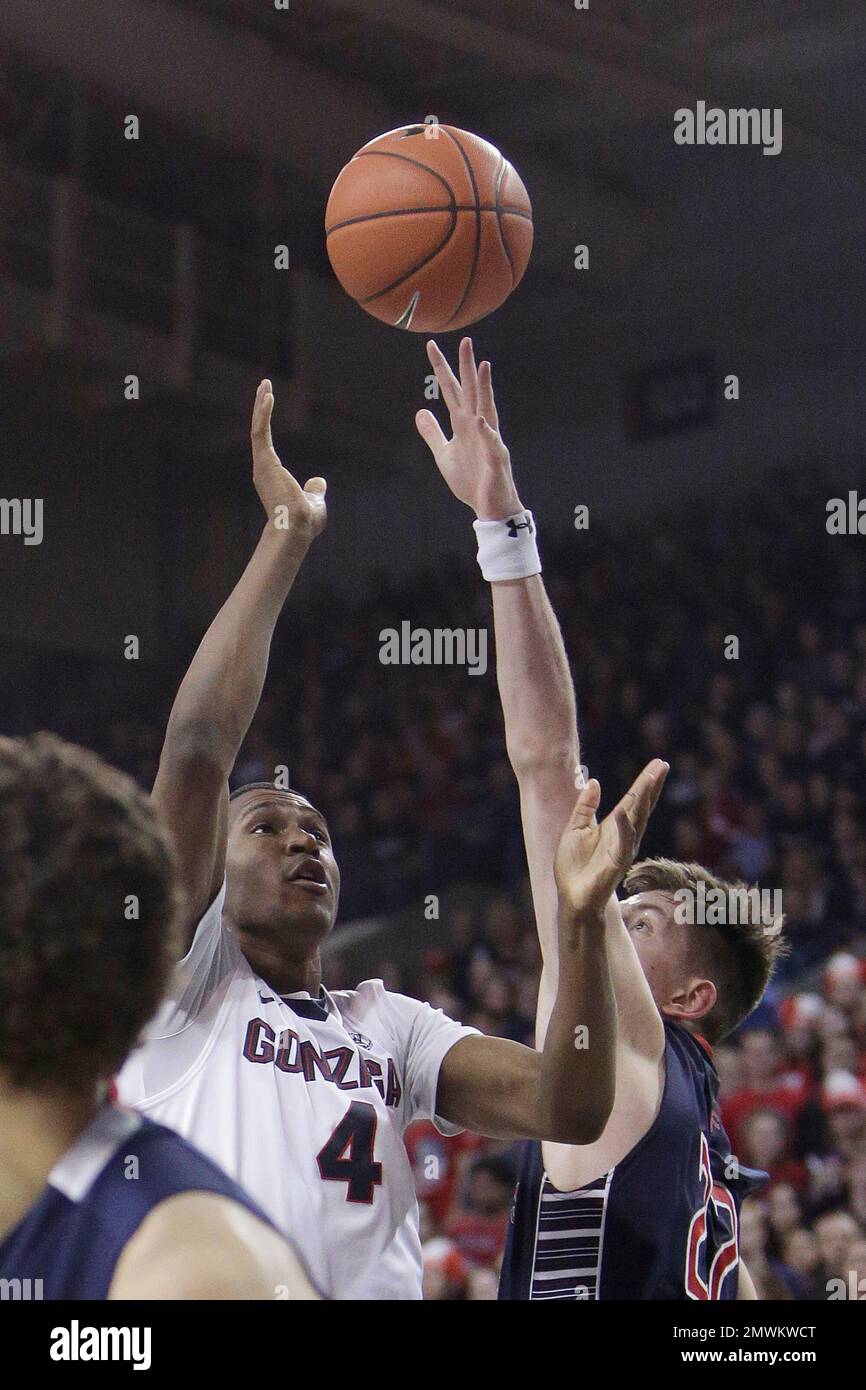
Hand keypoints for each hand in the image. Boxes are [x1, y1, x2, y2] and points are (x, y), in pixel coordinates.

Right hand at [250, 380, 326, 540]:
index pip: (267, 445)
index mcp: (272, 476)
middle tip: (264, 387)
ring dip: (260, 405)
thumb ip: (314, 489)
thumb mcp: (314, 500)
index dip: (267, 423)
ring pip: (258, 428)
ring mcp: (262, 465)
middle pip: (259, 431)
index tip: (268, 405)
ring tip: (265, 384)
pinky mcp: (264, 461)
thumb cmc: (304, 520)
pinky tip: (267, 395)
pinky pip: (260, 431)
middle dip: (261, 408)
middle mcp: (263, 469)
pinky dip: (263, 413)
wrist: (297, 528)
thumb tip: (319, 481)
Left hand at [415, 337, 522, 519]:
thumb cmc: (471, 481)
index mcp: (464, 424)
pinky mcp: (496, 459)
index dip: (441, 369)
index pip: (452, 390)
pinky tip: (479, 420)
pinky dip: (486, 432)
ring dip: (484, 388)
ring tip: (482, 366)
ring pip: (486, 408)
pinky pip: (491, 443)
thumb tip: (420, 411)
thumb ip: (433, 433)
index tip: (431, 346)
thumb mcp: (444, 455)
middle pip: (471, 391)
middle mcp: (478, 426)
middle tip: (464, 340)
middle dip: (467, 367)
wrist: (489, 508)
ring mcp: (489, 440)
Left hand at [554, 759, 668, 920]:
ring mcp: (623, 848)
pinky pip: (622, 842)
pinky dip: (623, 827)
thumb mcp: (575, 828)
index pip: (633, 800)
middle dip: (651, 785)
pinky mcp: (616, 863)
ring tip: (651, 777)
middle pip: (641, 806)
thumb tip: (594, 782)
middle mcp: (623, 835)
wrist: (572, 897)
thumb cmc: (574, 867)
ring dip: (643, 799)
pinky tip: (624, 811)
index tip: (658, 763)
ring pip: (637, 819)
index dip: (645, 782)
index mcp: (614, 826)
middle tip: (662, 765)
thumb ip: (585, 806)